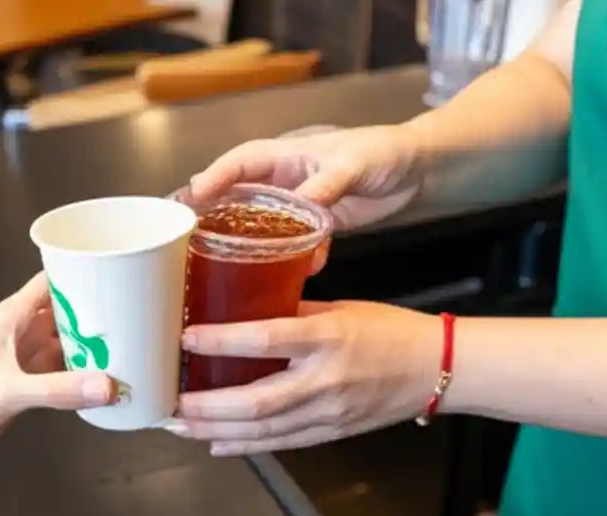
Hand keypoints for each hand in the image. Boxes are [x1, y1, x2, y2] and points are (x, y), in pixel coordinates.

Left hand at [0, 273, 114, 467]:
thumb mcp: (9, 391)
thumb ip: (58, 389)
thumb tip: (105, 385)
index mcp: (10, 318)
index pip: (50, 282)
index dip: (80, 275)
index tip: (114, 276)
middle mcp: (18, 334)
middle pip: (65, 314)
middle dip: (95, 315)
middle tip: (135, 318)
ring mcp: (22, 360)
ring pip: (65, 345)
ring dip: (91, 349)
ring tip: (130, 349)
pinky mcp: (25, 386)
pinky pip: (61, 374)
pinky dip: (80, 377)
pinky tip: (103, 382)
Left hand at [168, 302, 440, 455]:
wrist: (438, 369)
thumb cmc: (390, 331)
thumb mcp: (341, 307)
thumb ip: (293, 313)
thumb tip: (244, 310)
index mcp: (328, 336)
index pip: (266, 339)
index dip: (221, 341)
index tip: (187, 338)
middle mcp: (326, 379)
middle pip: (257, 401)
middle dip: (209, 407)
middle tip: (172, 404)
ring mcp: (330, 412)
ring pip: (265, 430)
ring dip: (219, 431)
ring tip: (182, 426)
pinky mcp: (333, 433)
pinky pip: (283, 444)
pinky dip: (247, 446)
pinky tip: (218, 444)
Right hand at [190, 125, 423, 272]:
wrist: (420, 169)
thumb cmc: (386, 151)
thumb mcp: (354, 164)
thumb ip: (327, 184)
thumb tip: (300, 205)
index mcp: (289, 154)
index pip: (240, 162)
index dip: (214, 177)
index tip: (193, 198)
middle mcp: (287, 177)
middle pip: (239, 193)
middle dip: (213, 211)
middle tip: (186, 234)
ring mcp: (301, 201)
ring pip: (262, 220)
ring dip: (247, 240)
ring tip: (223, 262)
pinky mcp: (319, 222)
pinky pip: (295, 241)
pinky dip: (292, 257)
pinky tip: (293, 272)